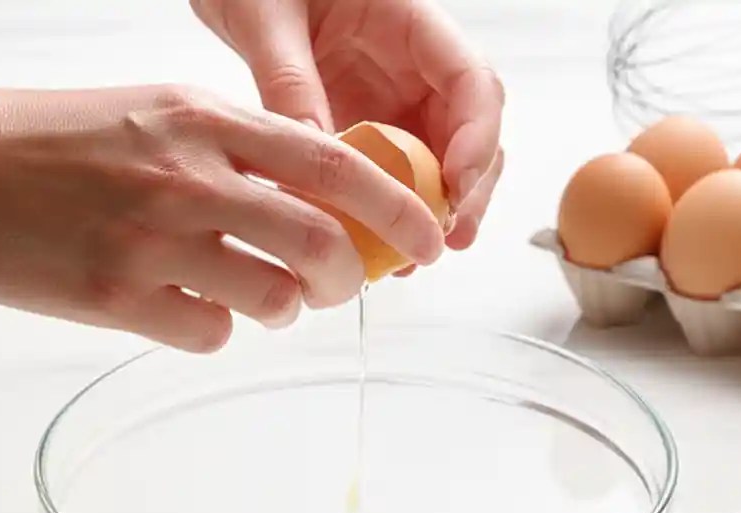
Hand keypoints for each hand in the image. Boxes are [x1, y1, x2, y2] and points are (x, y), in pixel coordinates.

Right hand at [0, 84, 445, 351]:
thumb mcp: (145, 111)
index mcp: (201, 118)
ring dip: (279, 308)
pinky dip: (213, 330)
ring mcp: (153, 238)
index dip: (397, 206)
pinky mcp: (116, 298)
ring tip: (245, 296)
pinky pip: (212, 334)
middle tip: (340, 288)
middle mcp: (188, 174)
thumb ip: (227, 148)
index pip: (336, 162)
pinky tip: (180, 311)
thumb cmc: (36, 139)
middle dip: (350, 277)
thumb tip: (302, 198)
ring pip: (276, 299)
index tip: (428, 238)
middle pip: (322, 243)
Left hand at [192, 0, 505, 258]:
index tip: (456, 186)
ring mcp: (394, 99)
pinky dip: (390, 212)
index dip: (477, 136)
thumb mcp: (263, 15)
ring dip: (434, 210)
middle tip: (445, 239)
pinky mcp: (367, 128)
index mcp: (410, 20)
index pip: (471, 79)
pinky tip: (374, 247)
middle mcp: (414, 64)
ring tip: (410, 259)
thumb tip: (311, 153)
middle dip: (468, 188)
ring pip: (439, 160)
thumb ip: (288, 78)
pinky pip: (393, 174)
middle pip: (470, 130)